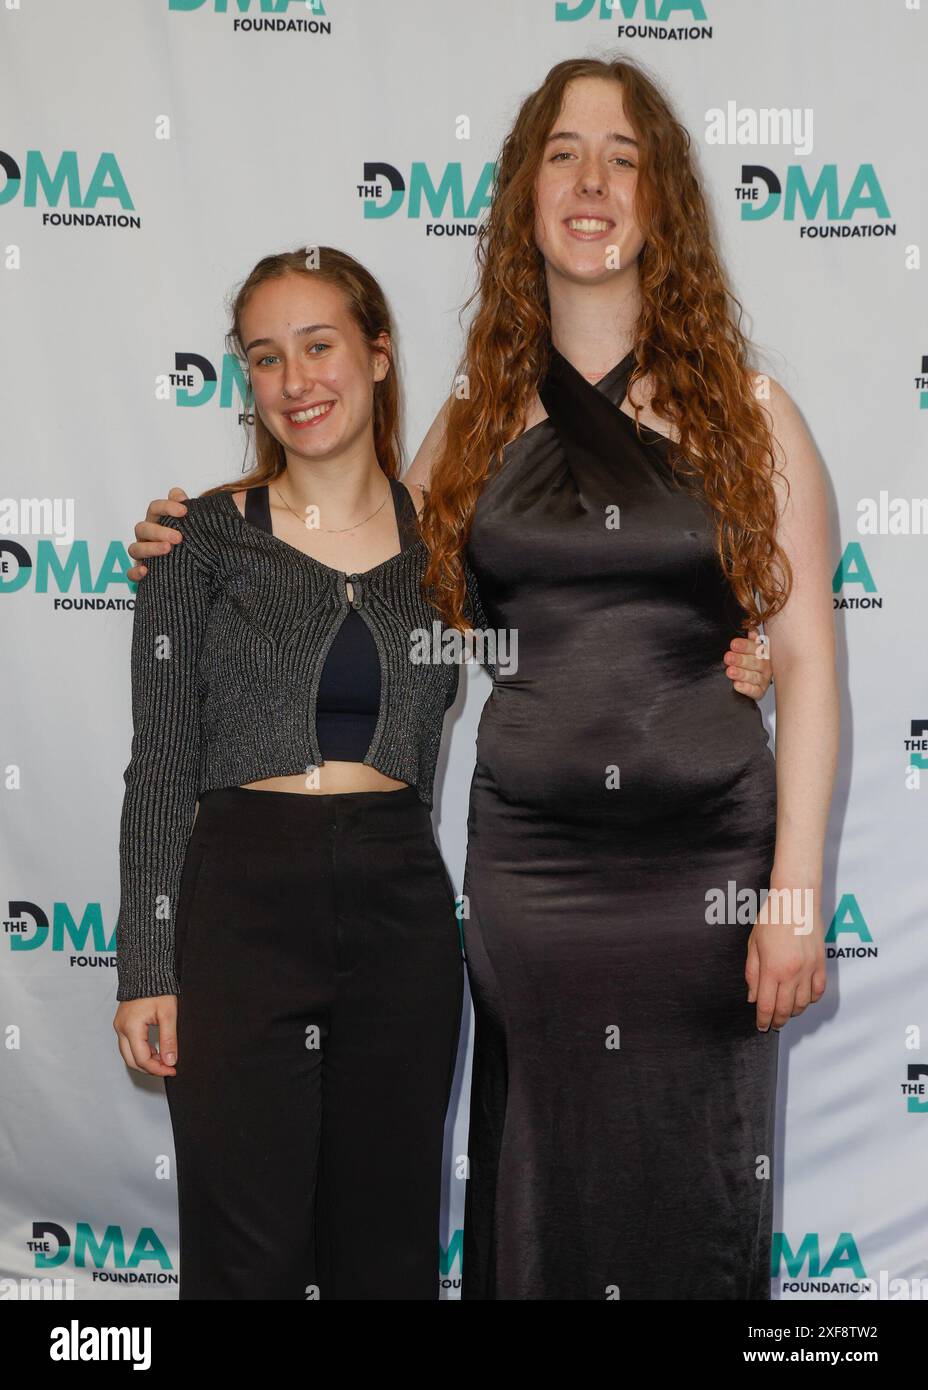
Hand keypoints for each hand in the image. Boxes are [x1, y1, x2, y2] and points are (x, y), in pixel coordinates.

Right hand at [113, 995, 178, 1075]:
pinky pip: (128, 1044)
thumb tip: (170, 1060)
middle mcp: (121, 1028)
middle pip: (132, 1060)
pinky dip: (141, 1051)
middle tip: (168, 1068)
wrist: (147, 970)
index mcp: (131, 1027)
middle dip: (150, 1068)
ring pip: (128, 1054)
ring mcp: (120, 1025)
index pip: (142, 1059)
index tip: (172, 1069)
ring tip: (164, 1059)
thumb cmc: (157, 987)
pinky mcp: (122, 1023)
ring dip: (145, 1060)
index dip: (158, 1068)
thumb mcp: (168, 1014)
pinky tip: (155, 1050)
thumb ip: (169, 1039)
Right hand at [126, 487, 188, 582]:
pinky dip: (135, 572)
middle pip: (143, 528)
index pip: (155, 508)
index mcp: (158, 522)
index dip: (167, 507)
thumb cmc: (194, 541)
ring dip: (150, 548)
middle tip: (179, 537)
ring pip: (135, 548)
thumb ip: (188, 508)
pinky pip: (131, 573)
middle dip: (159, 531)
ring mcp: (143, 555)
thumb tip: (179, 494)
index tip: (184, 511)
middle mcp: (147, 537)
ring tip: (167, 549)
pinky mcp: (142, 573)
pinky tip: (145, 571)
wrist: (199, 567)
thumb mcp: (195, 524)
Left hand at [723, 627, 771, 699]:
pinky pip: (755, 691)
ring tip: (730, 671)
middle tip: (728, 657)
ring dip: (741, 673)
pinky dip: (746, 688)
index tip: (733, 644)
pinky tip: (736, 685)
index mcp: (762, 652)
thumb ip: (750, 640)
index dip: (744, 645)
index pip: (755, 647)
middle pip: (754, 662)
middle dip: (740, 659)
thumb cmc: (747, 661)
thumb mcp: (747, 649)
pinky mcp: (759, 692)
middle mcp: (765, 665)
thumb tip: (752, 630)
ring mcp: (763, 679)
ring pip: (754, 676)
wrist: (748, 681)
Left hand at [745, 880, 826, 1030]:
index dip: (763, 1020)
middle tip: (772, 1024)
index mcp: (772, 968)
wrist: (796, 899)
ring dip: (793, 1011)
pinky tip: (803, 999)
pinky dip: (811, 1000)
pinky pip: (818, 991)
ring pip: (803, 1004)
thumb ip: (752, 973)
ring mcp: (809, 969)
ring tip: (785, 1011)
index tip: (761, 1026)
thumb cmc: (772, 917)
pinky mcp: (821, 964)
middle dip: (777, 1020)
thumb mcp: (754, 944)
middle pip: (785, 1009)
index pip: (767, 1005)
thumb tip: (753, 997)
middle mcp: (792, 973)